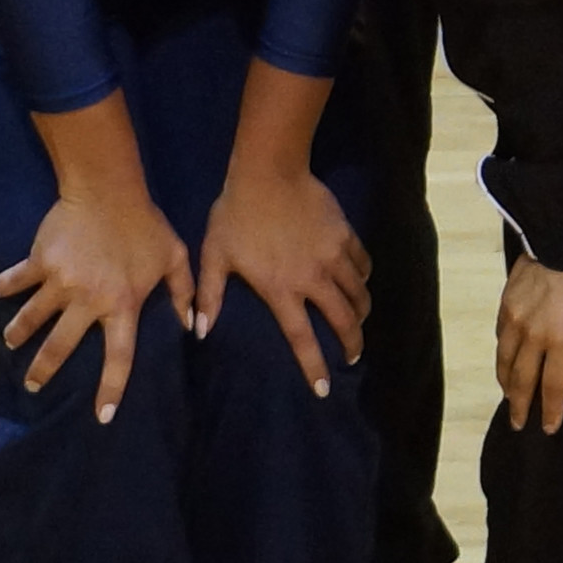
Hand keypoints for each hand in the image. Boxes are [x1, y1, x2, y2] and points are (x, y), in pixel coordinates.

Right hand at [0, 176, 198, 421]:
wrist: (107, 189)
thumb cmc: (145, 224)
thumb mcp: (174, 257)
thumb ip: (183, 293)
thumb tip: (192, 327)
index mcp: (121, 305)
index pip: (118, 357)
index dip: (111, 389)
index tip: (101, 416)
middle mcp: (87, 301)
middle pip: (61, 346)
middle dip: (44, 369)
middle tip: (33, 384)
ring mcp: (59, 282)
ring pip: (32, 318)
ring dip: (19, 334)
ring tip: (11, 343)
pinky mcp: (39, 261)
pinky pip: (17, 279)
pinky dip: (5, 286)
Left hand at [202, 158, 372, 394]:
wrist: (268, 173)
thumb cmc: (235, 215)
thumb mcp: (215, 256)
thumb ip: (208, 294)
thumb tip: (199, 331)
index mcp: (281, 290)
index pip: (302, 338)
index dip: (314, 366)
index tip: (324, 389)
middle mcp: (313, 279)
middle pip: (343, 320)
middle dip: (352, 343)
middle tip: (353, 356)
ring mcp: (333, 256)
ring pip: (358, 294)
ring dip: (361, 312)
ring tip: (359, 321)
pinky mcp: (345, 236)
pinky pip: (362, 264)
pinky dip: (363, 278)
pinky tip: (359, 281)